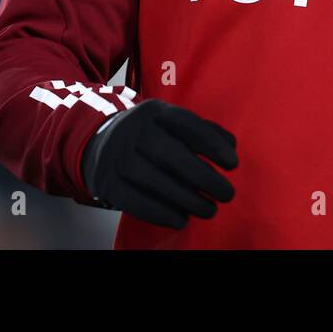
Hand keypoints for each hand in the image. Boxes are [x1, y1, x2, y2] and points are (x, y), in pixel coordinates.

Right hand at [80, 98, 237, 228]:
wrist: (99, 145)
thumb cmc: (151, 135)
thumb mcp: (173, 124)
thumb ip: (204, 131)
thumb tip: (230, 147)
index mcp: (155, 111)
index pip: (187, 124)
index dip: (212, 144)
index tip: (233, 164)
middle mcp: (133, 130)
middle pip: (171, 155)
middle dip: (204, 178)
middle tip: (227, 194)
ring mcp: (115, 156)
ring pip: (154, 181)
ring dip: (186, 200)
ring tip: (209, 210)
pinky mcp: (105, 182)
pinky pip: (134, 201)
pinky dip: (161, 214)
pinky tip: (181, 220)